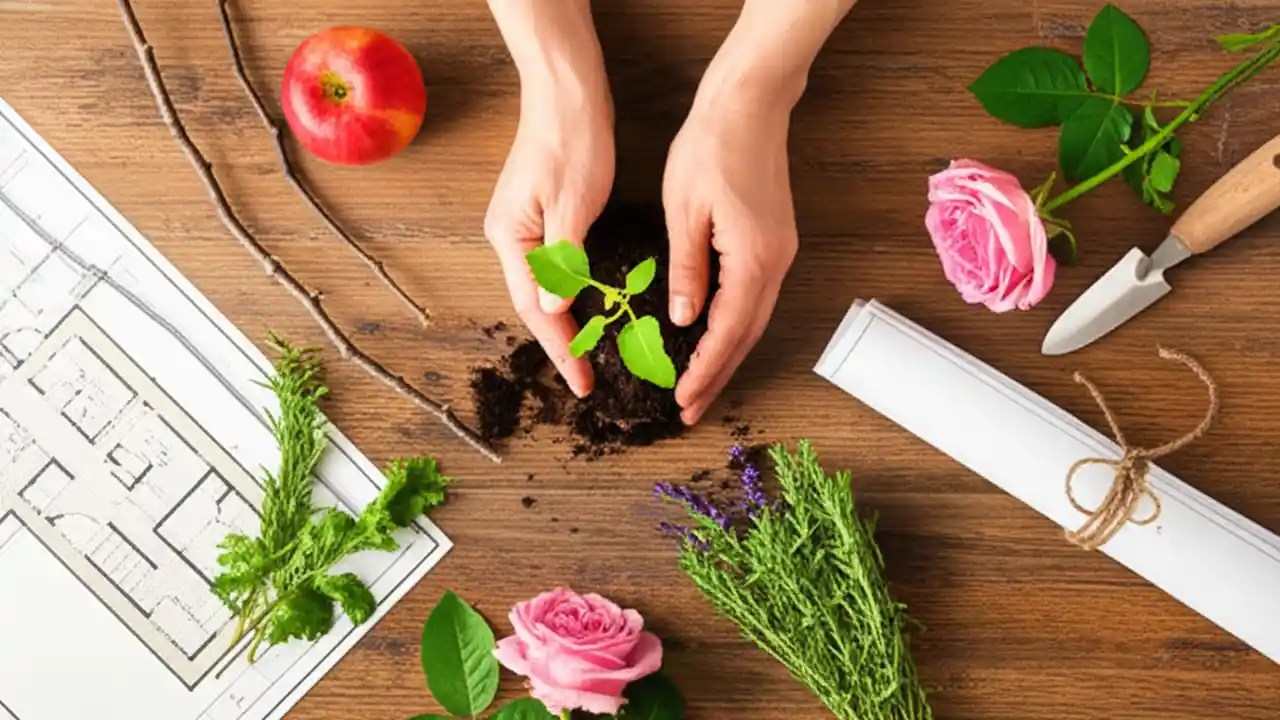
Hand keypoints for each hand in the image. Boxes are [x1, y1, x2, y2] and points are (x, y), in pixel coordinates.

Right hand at [484, 1, 613, 397]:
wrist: (567, 92)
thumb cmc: (571, 141)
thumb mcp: (572, 204)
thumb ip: (562, 260)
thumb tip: (551, 310)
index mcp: (510, 238)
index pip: (535, 309)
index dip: (560, 348)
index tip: (582, 382)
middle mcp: (508, 237)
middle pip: (533, 305)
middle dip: (560, 344)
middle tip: (587, 380)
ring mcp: (521, 227)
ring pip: (542, 289)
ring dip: (563, 324)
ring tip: (588, 357)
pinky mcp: (539, 217)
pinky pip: (551, 269)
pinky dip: (569, 295)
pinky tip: (585, 310)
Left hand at [663, 90, 797, 424]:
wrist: (750, 105)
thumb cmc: (711, 149)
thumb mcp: (684, 212)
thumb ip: (687, 270)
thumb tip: (684, 320)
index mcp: (754, 259)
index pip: (727, 331)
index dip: (705, 370)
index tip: (683, 399)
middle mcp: (776, 263)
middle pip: (747, 335)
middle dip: (719, 375)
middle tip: (691, 409)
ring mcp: (780, 253)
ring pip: (754, 319)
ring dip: (727, 354)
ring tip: (700, 384)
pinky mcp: (775, 241)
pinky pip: (755, 297)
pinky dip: (734, 325)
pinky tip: (714, 336)